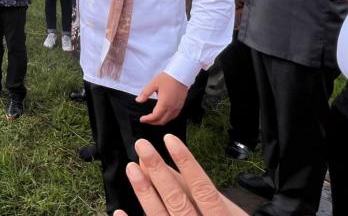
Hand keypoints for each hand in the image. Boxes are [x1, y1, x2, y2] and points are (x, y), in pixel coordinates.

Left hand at [113, 135, 244, 215]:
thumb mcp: (227, 212)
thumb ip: (197, 190)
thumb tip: (170, 164)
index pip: (203, 189)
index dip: (187, 163)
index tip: (170, 139)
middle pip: (177, 201)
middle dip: (158, 171)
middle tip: (142, 145)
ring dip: (144, 193)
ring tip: (131, 168)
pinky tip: (119, 211)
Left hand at [136, 72, 187, 124]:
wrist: (181, 75)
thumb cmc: (167, 78)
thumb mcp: (153, 84)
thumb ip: (145, 93)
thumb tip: (138, 100)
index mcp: (164, 103)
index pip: (155, 116)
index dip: (147, 119)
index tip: (142, 119)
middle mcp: (172, 108)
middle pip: (162, 121)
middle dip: (152, 122)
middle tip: (145, 120)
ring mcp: (177, 108)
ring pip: (168, 120)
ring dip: (159, 121)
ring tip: (152, 118)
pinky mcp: (180, 106)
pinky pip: (173, 116)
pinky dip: (166, 118)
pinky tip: (162, 115)